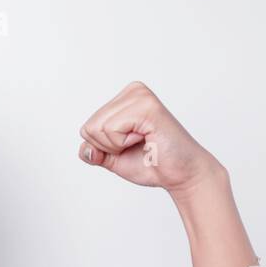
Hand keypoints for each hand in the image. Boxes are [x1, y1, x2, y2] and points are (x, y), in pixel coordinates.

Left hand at [77, 81, 221, 193]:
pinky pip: (111, 129)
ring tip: (142, 141)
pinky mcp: (146, 106)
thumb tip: (85, 150)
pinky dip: (123, 144)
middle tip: (136, 146)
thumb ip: (94, 152)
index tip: (129, 146)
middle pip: (89, 127)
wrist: (180, 174)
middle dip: (108, 147)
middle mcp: (132, 91)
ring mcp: (140, 96)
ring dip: (117, 146)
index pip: (87, 127)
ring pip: (97, 128)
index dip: (103, 148)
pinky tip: (145, 138)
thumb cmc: (151, 163)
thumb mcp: (113, 159)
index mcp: (124, 99)